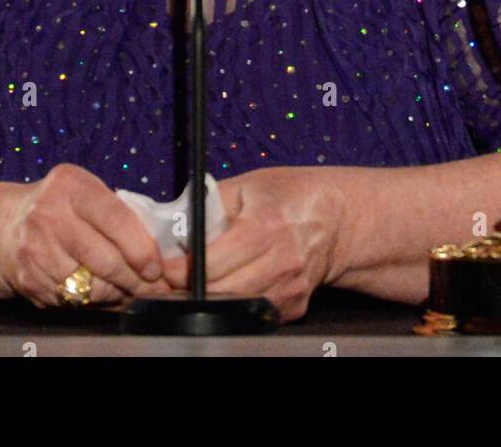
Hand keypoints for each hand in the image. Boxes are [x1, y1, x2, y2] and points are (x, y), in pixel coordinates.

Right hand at [0, 164, 172, 308]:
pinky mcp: (31, 281)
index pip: (115, 217)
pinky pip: (75, 302)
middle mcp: (49, 215)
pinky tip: (99, 290)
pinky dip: (95, 302)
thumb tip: (165, 251)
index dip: (140, 247)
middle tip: (151, 283)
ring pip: (92, 287)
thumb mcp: (87, 192)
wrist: (7, 227)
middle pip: (105, 259)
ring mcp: (37, 251)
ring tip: (126, 285)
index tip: (155, 266)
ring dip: (117, 292)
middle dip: (135, 278)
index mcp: (71, 186)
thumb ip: (121, 213)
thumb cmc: (61, 206)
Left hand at [160, 167, 344, 322]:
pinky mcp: (294, 306)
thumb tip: (173, 223)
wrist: (336, 219)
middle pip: (221, 291)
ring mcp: (290, 289)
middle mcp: (281, 262)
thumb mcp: (247, 185)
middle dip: (187, 291)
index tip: (165, 267)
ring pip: (234, 308)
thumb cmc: (288, 195)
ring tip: (186, 291)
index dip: (184, 268)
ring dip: (206, 303)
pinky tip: (219, 293)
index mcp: (265, 227)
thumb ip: (210, 203)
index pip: (213, 261)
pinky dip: (232, 307)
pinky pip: (253, 314)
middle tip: (166, 285)